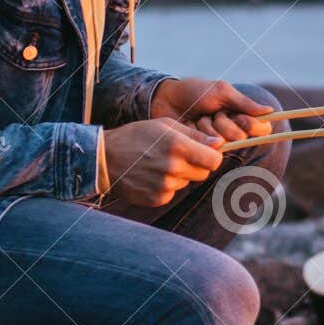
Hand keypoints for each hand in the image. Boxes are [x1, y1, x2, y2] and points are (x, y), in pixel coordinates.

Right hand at [102, 117, 223, 207]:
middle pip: (204, 173)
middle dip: (197, 165)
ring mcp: (165, 186)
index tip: (206, 152)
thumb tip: (220, 143)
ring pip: (187, 182)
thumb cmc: (135, 136)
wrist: (104, 158)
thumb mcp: (164, 125)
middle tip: (179, 156)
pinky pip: (173, 192)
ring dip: (180, 174)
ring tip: (159, 163)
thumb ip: (195, 135)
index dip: (212, 156)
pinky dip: (167, 185)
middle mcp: (173, 168)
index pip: (214, 160)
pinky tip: (152, 175)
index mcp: (178, 146)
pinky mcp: (157, 199)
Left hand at [150, 77, 274, 143]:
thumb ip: (244, 103)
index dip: (253, 126)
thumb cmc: (195, 92)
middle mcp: (232, 129)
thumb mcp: (221, 92)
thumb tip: (270, 111)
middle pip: (240, 135)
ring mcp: (216, 140)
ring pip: (223, 142)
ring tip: (198, 118)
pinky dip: (198, 134)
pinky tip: (190, 127)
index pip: (262, 128)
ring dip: (208, 127)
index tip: (241, 118)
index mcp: (240, 114)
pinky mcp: (202, 149)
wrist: (166, 99)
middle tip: (212, 112)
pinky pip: (207, 148)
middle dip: (224, 122)